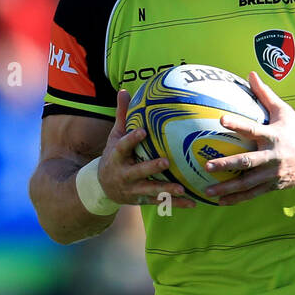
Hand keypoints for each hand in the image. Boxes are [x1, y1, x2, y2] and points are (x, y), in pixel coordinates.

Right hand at [96, 90, 195, 208]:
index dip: (131, 139)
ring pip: (150, 190)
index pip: (123, 146)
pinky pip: (161, 202)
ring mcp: (133, 189)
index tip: (143, 131)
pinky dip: (177, 203)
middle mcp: (124, 174)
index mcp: (117, 156)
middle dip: (150, 167)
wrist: (102, 187)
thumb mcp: (114, 137)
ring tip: (182, 189)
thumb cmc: (113, 156)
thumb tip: (125, 90)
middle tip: (166, 162)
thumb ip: (122, 116)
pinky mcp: (143, 200)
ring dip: (166, 190)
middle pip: (137, 171)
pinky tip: (192, 202)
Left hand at [207, 70, 294, 203]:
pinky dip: (238, 199)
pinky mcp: (274, 185)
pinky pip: (253, 194)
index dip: (238, 124)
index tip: (221, 120)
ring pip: (247, 183)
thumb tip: (251, 74)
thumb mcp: (284, 111)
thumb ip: (265, 94)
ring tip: (208, 191)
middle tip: (208, 166)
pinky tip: (222, 202)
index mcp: (272, 135)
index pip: (252, 129)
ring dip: (227, 188)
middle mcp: (272, 156)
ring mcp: (273, 174)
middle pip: (246, 162)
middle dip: (226, 164)